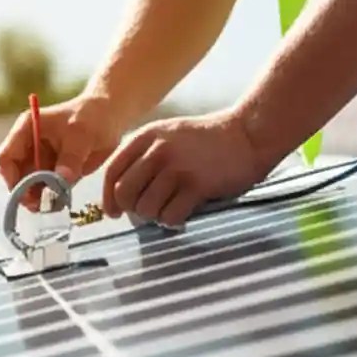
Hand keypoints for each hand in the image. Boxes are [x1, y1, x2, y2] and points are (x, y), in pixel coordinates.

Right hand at [0, 95, 124, 210]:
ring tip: (52, 206)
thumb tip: (61, 180)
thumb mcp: (82, 135)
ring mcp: (41, 160)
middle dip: (25, 192)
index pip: (6, 157)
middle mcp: (29, 147)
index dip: (12, 177)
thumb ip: (71, 158)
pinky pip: (47, 190)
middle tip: (41, 205)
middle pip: (15, 176)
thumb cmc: (91, 116)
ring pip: (30, 186)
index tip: (27, 193)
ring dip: (38, 198)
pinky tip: (60, 202)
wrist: (109, 116)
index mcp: (27, 130)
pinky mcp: (54, 172)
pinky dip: (51, 198)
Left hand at [102, 110, 278, 227]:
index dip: (109, 198)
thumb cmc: (208, 140)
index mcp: (147, 136)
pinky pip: (170, 216)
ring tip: (171, 209)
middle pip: (125, 193)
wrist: (247, 135)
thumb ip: (145, 155)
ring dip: (156, 216)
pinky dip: (173, 222)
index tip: (115, 212)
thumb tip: (124, 193)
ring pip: (146, 208)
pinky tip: (183, 213)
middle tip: (150, 211)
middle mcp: (158, 150)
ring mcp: (178, 168)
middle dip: (133, 209)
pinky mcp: (197, 185)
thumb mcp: (169, 134)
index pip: (112, 172)